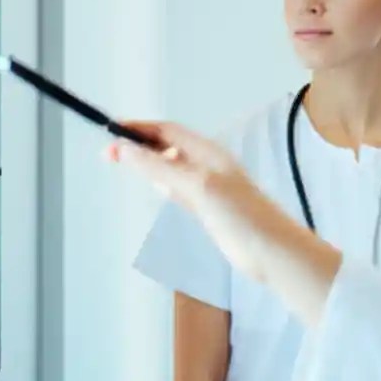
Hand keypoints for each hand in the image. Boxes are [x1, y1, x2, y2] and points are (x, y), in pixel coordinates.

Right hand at [107, 120, 341, 324]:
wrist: (272, 251)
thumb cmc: (241, 215)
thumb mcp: (196, 185)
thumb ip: (160, 167)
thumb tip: (125, 150)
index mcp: (208, 152)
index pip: (166, 131)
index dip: (138, 129)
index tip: (110, 131)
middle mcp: (208, 166)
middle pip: (167, 147)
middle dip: (138, 146)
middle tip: (108, 154)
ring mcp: (209, 188)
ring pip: (172, 168)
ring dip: (149, 163)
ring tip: (123, 163)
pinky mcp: (209, 210)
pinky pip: (181, 189)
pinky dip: (164, 184)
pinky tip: (157, 187)